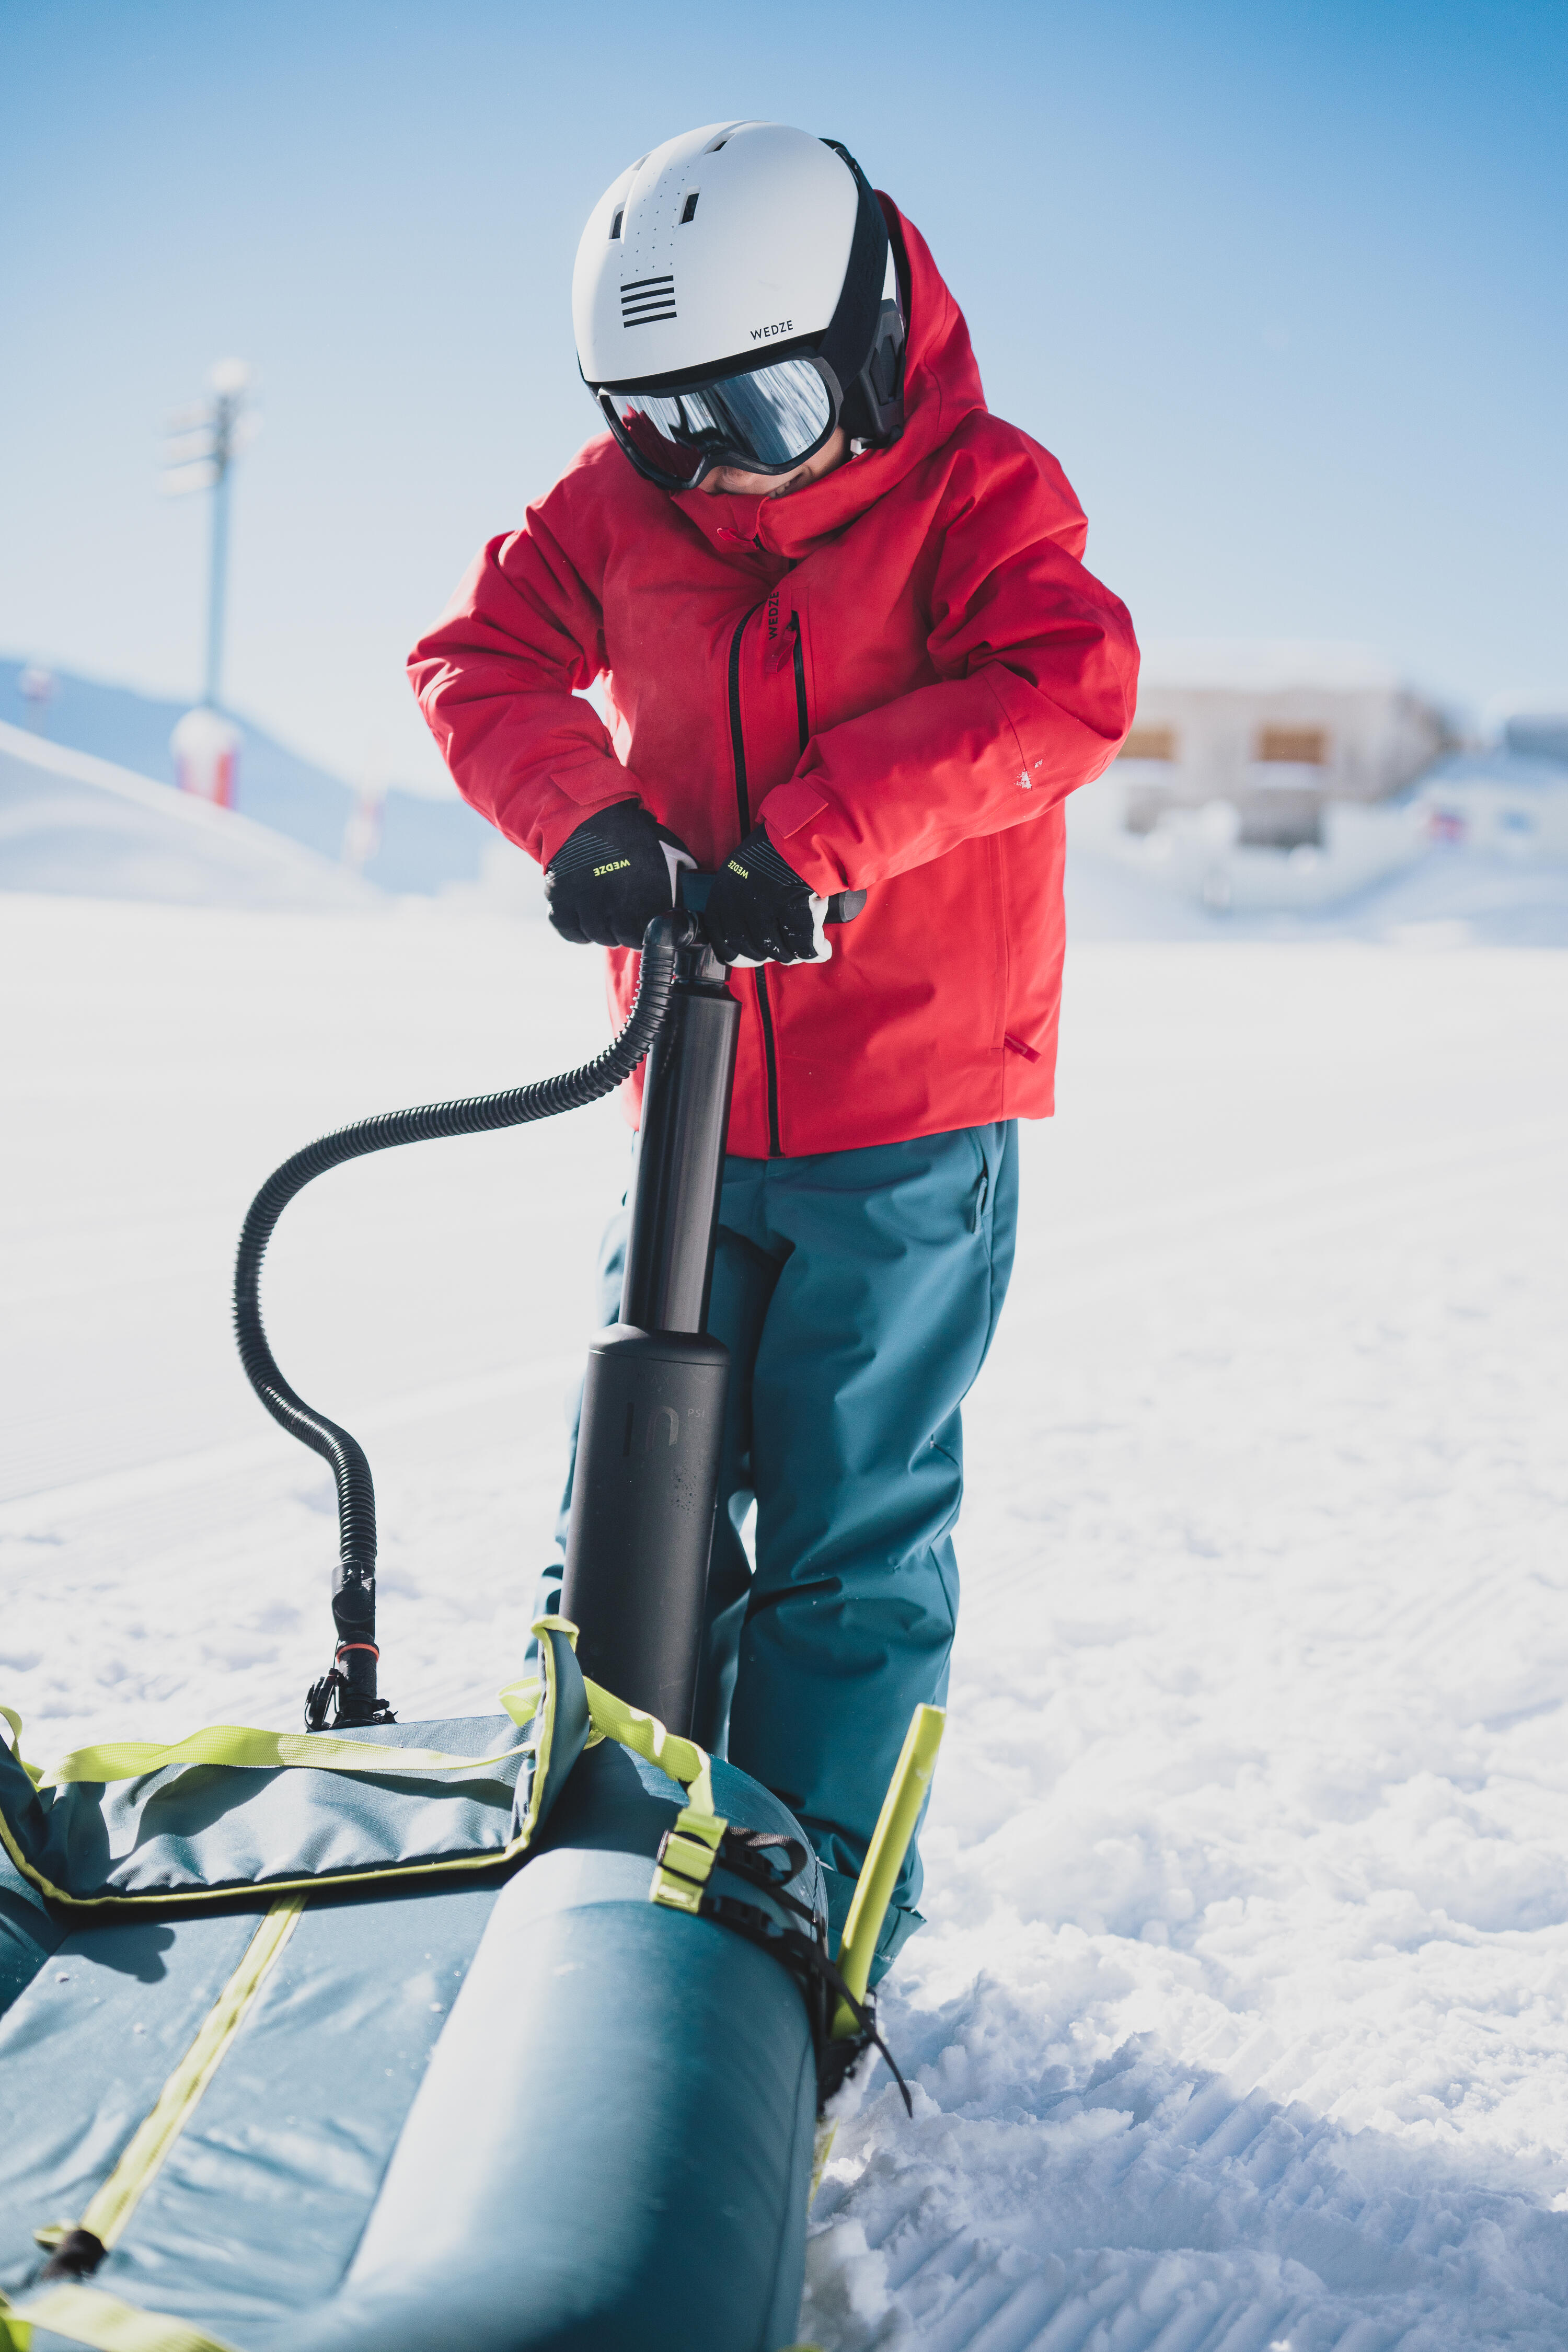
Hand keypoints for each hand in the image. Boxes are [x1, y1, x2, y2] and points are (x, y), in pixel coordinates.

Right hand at [544, 801, 690, 948]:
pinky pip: (567, 929)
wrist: (589, 810)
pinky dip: (576, 932)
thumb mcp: (667, 850)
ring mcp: (583, 901)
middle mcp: (612, 902)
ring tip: (607, 923)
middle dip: (622, 935)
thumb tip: (693, 896)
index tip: (643, 931)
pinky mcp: (559, 896)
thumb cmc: (632, 831)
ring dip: (601, 933)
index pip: (641, 937)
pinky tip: (585, 925)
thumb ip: (680, 875)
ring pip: (594, 935)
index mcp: (641, 894)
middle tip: (624, 925)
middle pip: (616, 938)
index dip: (642, 936)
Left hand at [703, 826, 824, 965]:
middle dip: (768, 955)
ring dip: (792, 953)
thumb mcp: (741, 872)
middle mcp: (739, 905)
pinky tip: (821, 950)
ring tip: (803, 946)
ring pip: (778, 951)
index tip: (754, 954)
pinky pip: (804, 946)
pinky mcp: (794, 910)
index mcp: (722, 896)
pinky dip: (815, 951)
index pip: (722, 942)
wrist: (801, 833)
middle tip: (782, 950)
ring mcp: (766, 909)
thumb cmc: (773, 850)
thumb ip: (737, 901)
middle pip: (751, 950)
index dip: (740, 954)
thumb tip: (744, 931)